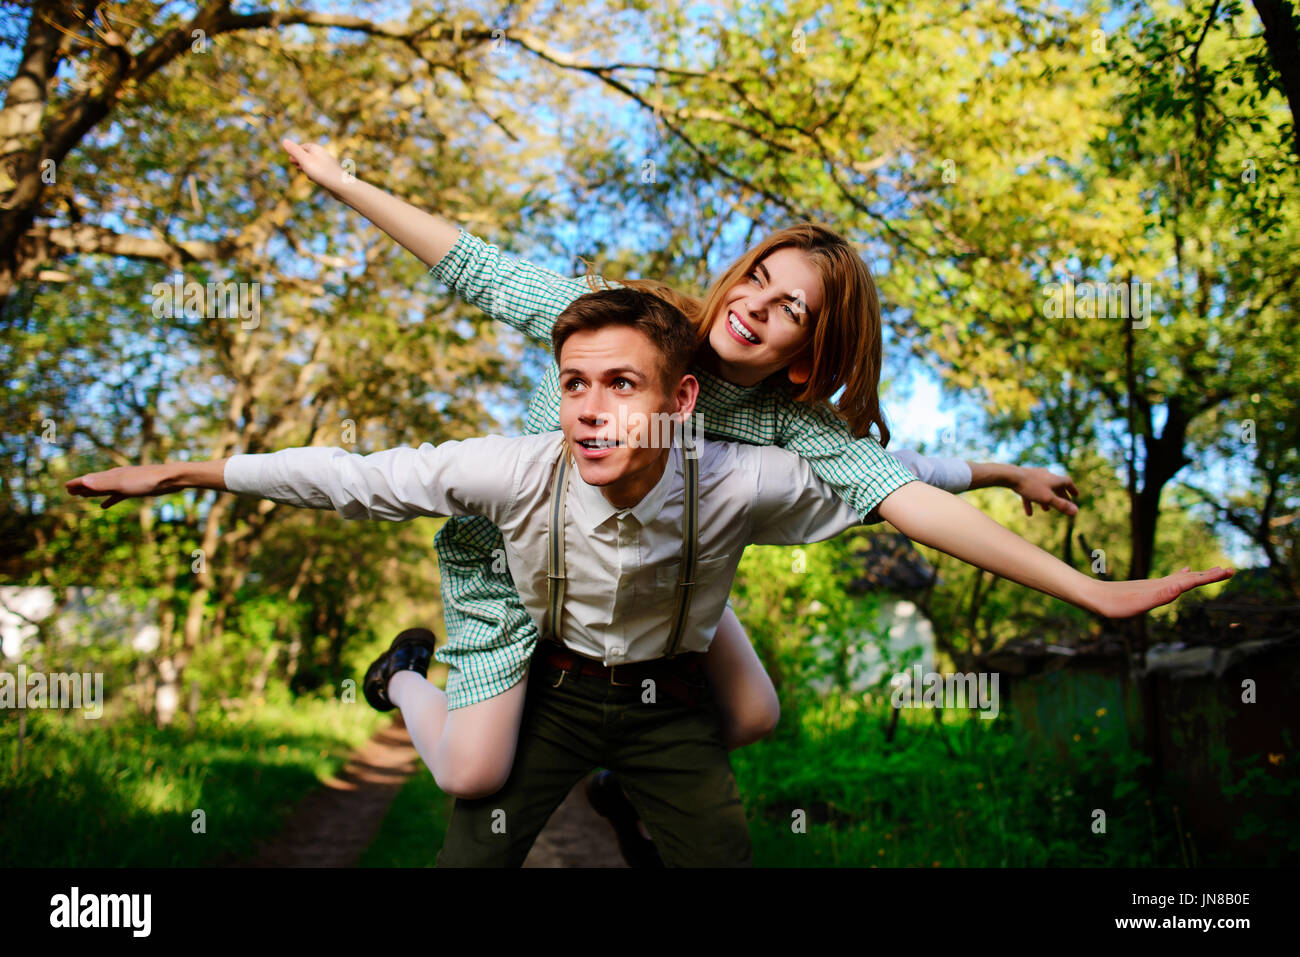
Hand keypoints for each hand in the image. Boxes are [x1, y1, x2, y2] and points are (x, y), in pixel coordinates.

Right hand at [65, 464, 179, 508]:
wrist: (171, 478)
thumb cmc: (147, 481)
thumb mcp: (122, 484)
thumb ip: (103, 484)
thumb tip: (82, 481)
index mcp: (111, 475)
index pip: (90, 479)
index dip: (78, 483)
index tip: (65, 487)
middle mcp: (117, 477)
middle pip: (96, 483)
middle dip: (83, 488)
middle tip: (69, 492)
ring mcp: (127, 483)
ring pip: (105, 489)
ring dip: (94, 493)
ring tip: (83, 497)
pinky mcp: (136, 489)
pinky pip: (118, 495)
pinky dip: (110, 500)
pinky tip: (105, 506)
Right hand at [282, 138, 349, 194]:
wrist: (341, 185)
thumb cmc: (321, 172)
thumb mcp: (304, 160)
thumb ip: (294, 151)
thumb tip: (284, 140)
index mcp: (316, 149)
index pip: (303, 147)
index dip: (295, 152)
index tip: (290, 159)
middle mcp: (323, 155)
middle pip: (309, 155)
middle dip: (300, 159)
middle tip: (294, 165)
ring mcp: (328, 165)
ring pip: (314, 164)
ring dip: (307, 167)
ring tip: (301, 171)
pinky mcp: (331, 174)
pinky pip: (320, 172)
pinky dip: (314, 173)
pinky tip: (313, 179)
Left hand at [1012, 466, 1078, 516]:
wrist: (1010, 476)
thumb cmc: (1031, 487)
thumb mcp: (1048, 498)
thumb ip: (1061, 505)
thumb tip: (1076, 512)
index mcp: (1054, 478)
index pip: (1067, 482)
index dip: (1072, 489)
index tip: (1076, 495)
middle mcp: (1046, 475)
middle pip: (1056, 486)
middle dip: (1060, 496)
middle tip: (1064, 504)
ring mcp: (1034, 476)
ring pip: (1043, 489)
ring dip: (1045, 500)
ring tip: (1046, 510)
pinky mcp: (1024, 479)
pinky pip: (1030, 492)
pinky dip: (1031, 502)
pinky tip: (1029, 514)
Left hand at [1087, 566, 1233, 617]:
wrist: (1092, 597)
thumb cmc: (1114, 604)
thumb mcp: (1138, 603)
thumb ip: (1159, 596)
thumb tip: (1180, 585)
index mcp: (1162, 588)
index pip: (1192, 581)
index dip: (1210, 577)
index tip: (1229, 571)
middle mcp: (1160, 584)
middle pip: (1190, 578)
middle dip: (1209, 575)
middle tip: (1229, 570)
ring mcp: (1153, 586)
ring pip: (1181, 578)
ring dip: (1198, 575)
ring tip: (1212, 571)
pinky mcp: (1145, 589)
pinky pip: (1169, 581)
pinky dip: (1180, 577)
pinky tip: (1180, 574)